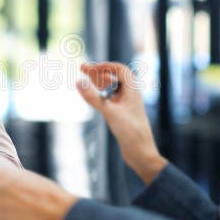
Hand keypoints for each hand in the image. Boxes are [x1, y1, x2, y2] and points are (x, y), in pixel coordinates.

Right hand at [78, 62, 166, 183]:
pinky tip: (93, 96)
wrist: (141, 153)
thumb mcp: (109, 112)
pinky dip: (101, 94)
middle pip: (114, 77)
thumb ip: (93, 97)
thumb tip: (78, 82)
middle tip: (81, 68)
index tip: (90, 68)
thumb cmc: (130, 132)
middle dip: (98, 72)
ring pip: (112, 88)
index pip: (119, 69)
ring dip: (99, 82)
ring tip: (84, 80)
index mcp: (132, 90)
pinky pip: (111, 99)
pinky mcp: (123, 115)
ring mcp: (127, 105)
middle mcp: (130, 95)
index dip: (105, 66)